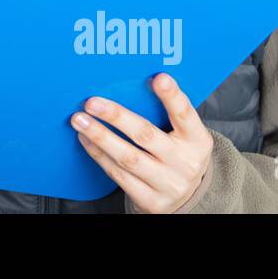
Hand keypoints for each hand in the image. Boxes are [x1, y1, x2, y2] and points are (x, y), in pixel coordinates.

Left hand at [70, 73, 212, 212]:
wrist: (185, 198)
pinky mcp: (150, 200)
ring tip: (80, 120)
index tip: (159, 77)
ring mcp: (167, 184)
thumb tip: (132, 82)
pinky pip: (119, 175)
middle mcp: (185, 163)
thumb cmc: (177, 154)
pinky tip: (86, 140)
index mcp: (197, 141)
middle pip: (146, 135)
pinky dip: (99, 155)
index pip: (185, 115)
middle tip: (92, 102)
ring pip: (128, 157)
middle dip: (116, 117)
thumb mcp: (183, 135)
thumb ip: (166, 113)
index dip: (172, 97)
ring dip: (100, 136)